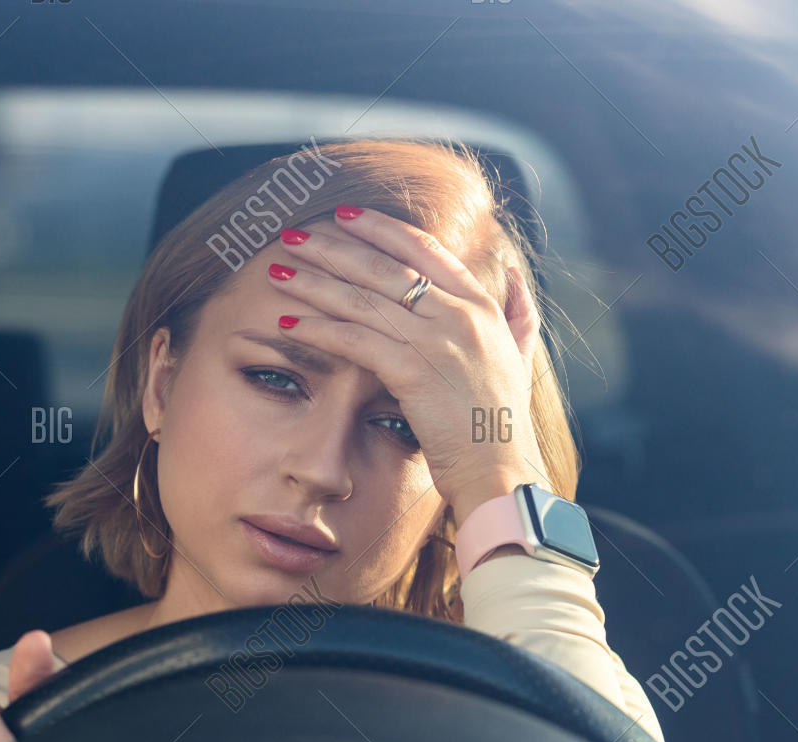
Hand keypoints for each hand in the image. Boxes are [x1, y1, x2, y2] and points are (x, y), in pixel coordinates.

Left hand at [268, 208, 548, 523]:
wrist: (500, 469)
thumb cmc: (500, 421)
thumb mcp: (519, 355)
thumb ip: (517, 311)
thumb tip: (514, 274)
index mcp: (480, 304)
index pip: (423, 248)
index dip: (379, 228)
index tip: (343, 215)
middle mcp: (459, 314)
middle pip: (384, 266)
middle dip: (333, 248)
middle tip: (292, 236)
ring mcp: (437, 341)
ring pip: (363, 299)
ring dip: (315, 282)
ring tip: (278, 272)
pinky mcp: (414, 372)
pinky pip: (355, 340)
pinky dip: (319, 329)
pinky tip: (288, 323)